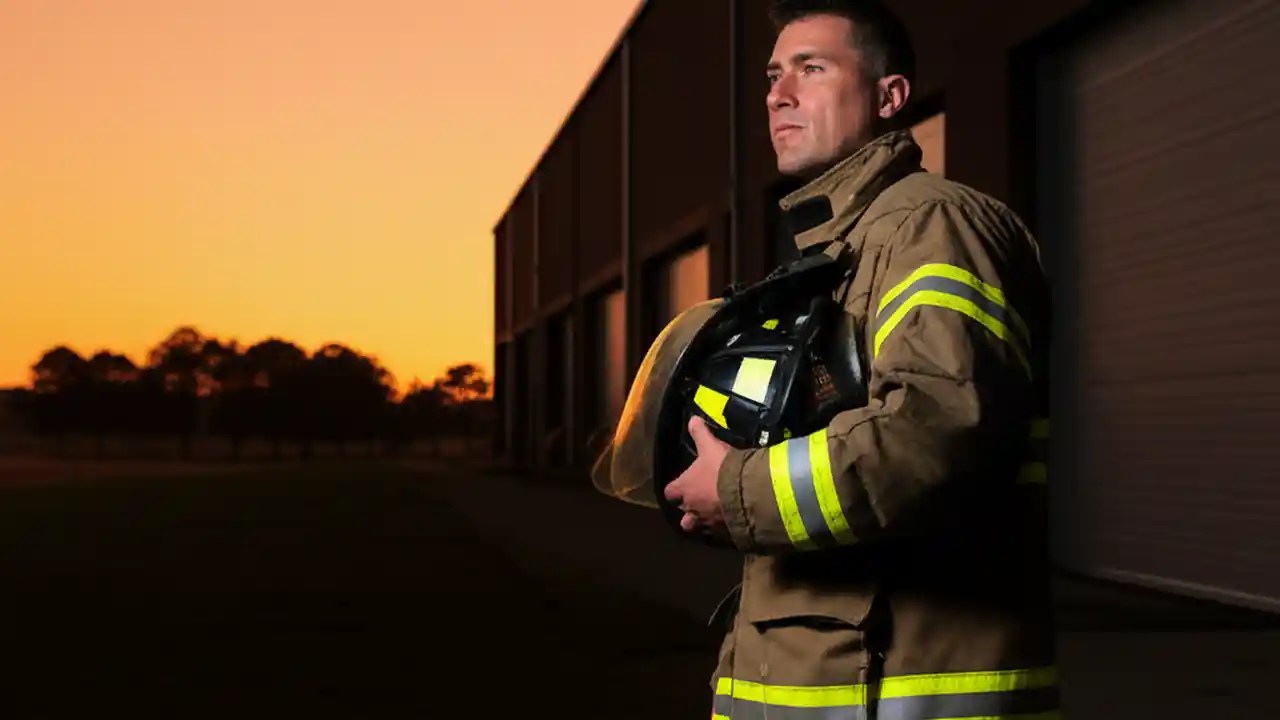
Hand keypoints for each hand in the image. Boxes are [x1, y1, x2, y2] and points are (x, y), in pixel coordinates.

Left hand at [663, 416, 730, 536]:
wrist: (745, 491)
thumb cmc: (722, 468)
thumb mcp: (710, 446)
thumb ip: (700, 433)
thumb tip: (692, 419)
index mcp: (684, 488)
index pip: (670, 492)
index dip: (675, 489)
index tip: (681, 485)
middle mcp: (692, 508)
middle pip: (683, 514)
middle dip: (688, 508)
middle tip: (698, 500)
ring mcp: (707, 521)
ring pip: (698, 526)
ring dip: (703, 521)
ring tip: (712, 514)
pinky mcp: (724, 530)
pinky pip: (719, 531)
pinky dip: (722, 526)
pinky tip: (730, 518)